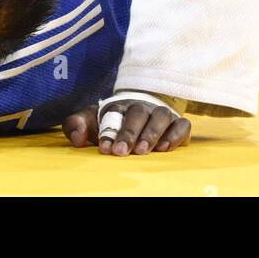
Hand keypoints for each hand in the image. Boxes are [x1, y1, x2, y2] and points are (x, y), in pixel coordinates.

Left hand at [62, 97, 191, 155]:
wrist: (139, 114)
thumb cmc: (112, 122)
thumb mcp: (90, 122)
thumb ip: (76, 126)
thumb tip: (77, 137)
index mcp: (118, 105)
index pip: (114, 114)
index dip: (109, 131)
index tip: (104, 148)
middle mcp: (141, 107)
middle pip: (138, 113)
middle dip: (130, 133)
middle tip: (122, 152)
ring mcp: (160, 114)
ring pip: (160, 116)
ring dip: (152, 133)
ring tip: (143, 151)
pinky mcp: (178, 123)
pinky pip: (182, 124)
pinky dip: (175, 134)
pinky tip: (165, 148)